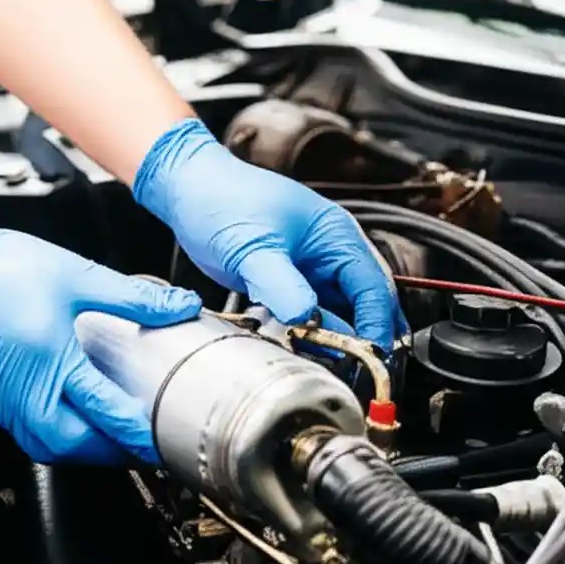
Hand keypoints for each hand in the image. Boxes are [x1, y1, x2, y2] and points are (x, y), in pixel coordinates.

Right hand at [0, 198, 200, 463]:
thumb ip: (134, 298)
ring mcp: (5, 400)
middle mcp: (24, 391)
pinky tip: (79, 424)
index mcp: (49, 361)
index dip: (139, 430)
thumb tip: (179, 305)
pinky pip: (32, 435)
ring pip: (51, 447)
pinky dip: (61, 438)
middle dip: (113, 452)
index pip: (105, 412)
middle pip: (76, 446)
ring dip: (87, 450)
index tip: (165, 437)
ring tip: (118, 439)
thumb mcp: (77, 276)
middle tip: (146, 444)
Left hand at [133, 118, 406, 351]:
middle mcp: (332, 250)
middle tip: (362, 374)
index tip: (373, 359)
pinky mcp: (291, 278)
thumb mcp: (253, 250)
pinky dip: (315, 333)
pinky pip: (314, 311)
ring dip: (340, 338)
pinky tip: (307, 351)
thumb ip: (282, 286)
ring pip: (340, 310)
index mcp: (337, 236)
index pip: (374, 288)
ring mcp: (312, 265)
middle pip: (366, 302)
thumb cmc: (221, 202)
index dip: (377, 326)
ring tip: (337, 369)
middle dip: (367, 337)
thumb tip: (307, 320)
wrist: (187, 189)